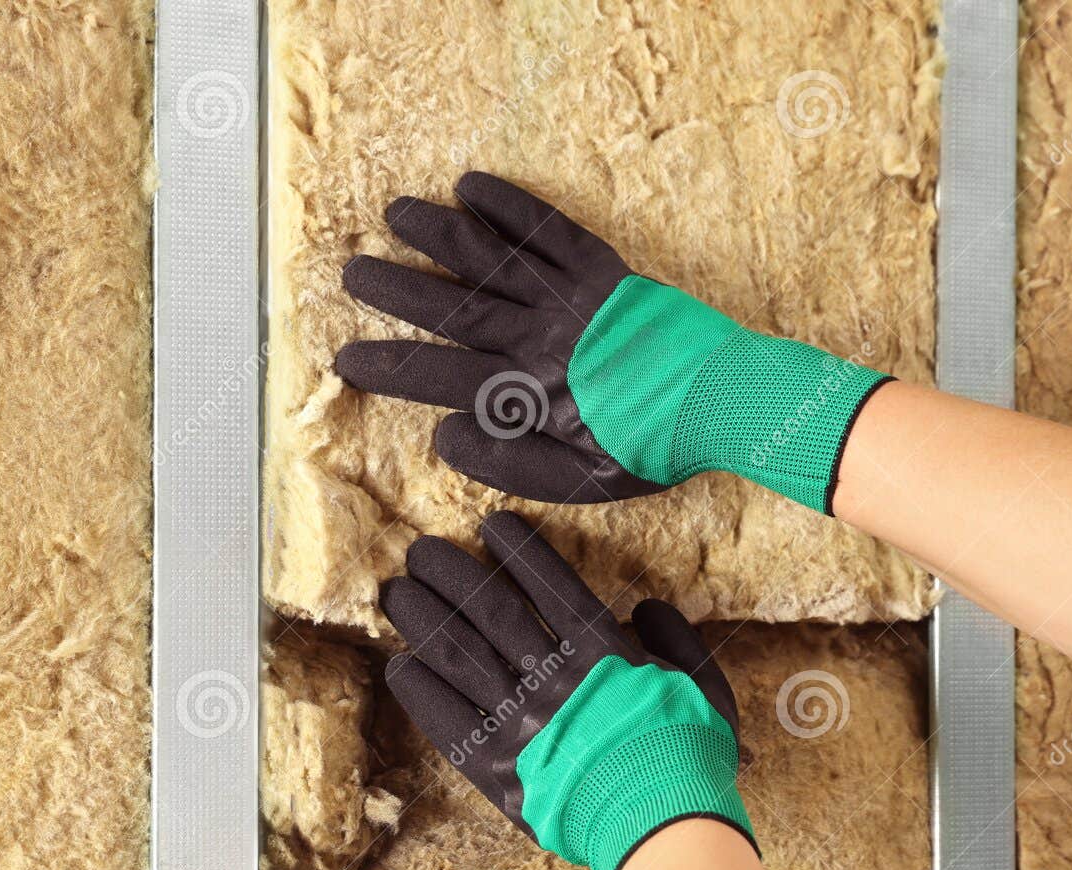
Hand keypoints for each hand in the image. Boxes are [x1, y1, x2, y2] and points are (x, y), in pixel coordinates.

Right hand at [339, 172, 889, 512]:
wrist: (725, 401)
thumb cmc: (651, 448)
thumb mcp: (580, 481)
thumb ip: (509, 463)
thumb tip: (444, 436)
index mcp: (528, 391)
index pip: (440, 376)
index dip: (388, 366)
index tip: (345, 359)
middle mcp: (539, 336)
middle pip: (454, 306)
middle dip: (398, 288)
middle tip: (352, 272)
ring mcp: (570, 297)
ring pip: (492, 258)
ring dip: (439, 233)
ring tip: (394, 213)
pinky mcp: (603, 270)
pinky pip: (548, 230)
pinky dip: (510, 207)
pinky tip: (471, 185)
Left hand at [379, 509, 755, 869]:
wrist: (665, 829)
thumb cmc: (690, 757)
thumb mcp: (705, 688)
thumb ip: (678, 640)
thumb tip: (646, 608)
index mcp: (603, 654)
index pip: (550, 585)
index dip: (517, 550)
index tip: (490, 525)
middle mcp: (552, 679)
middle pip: (489, 611)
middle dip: (450, 575)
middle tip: (419, 552)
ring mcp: (520, 724)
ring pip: (458, 656)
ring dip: (423, 619)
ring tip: (396, 593)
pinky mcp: (497, 768)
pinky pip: (446, 721)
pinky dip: (420, 691)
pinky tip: (399, 665)